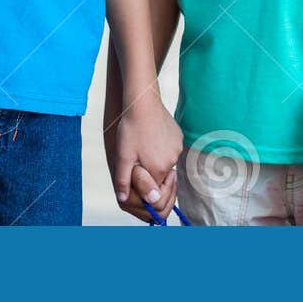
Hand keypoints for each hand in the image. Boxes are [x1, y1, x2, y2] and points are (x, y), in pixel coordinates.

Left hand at [110, 93, 181, 221]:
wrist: (142, 102)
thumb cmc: (130, 128)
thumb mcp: (123, 156)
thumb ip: (124, 180)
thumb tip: (122, 199)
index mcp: (158, 168)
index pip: (154, 190)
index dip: (144, 187)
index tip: (137, 176)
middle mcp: (172, 161)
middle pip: (161, 178)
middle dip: (150, 174)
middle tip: (138, 160)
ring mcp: (177, 149)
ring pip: (166, 164)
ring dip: (156, 161)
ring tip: (143, 145)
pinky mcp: (179, 138)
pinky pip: (171, 151)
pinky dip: (162, 149)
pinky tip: (151, 137)